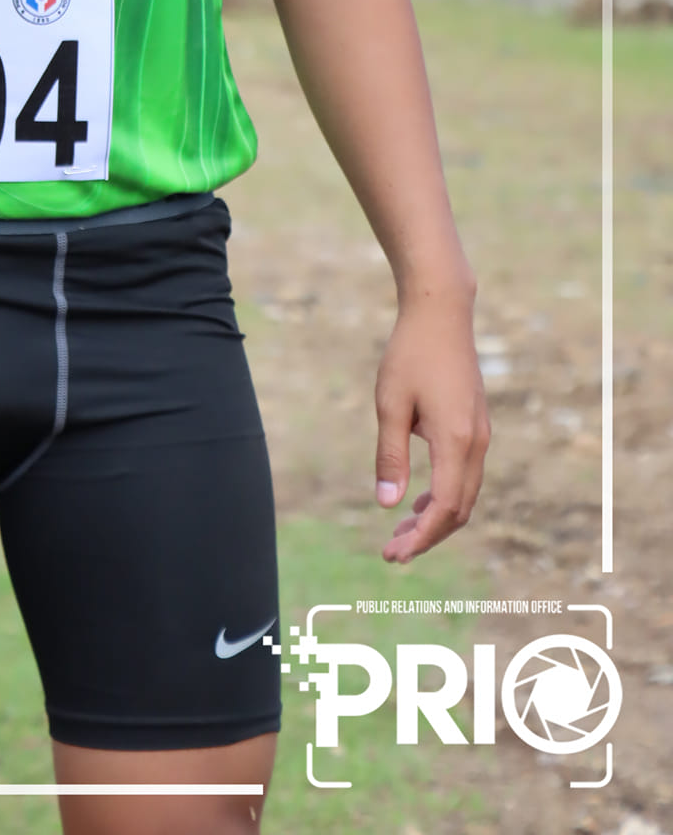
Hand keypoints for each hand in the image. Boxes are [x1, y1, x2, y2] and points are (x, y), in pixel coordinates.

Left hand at [373, 291, 489, 563]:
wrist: (441, 313)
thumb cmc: (410, 354)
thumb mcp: (390, 404)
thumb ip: (390, 456)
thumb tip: (388, 505)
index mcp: (456, 441)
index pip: (444, 508)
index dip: (420, 537)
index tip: (392, 554)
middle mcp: (477, 443)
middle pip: (459, 509)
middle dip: (428, 536)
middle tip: (392, 552)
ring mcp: (481, 434)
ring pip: (465, 494)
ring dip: (436, 518)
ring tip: (401, 532)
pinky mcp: (476, 425)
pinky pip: (466, 475)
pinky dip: (445, 495)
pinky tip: (418, 498)